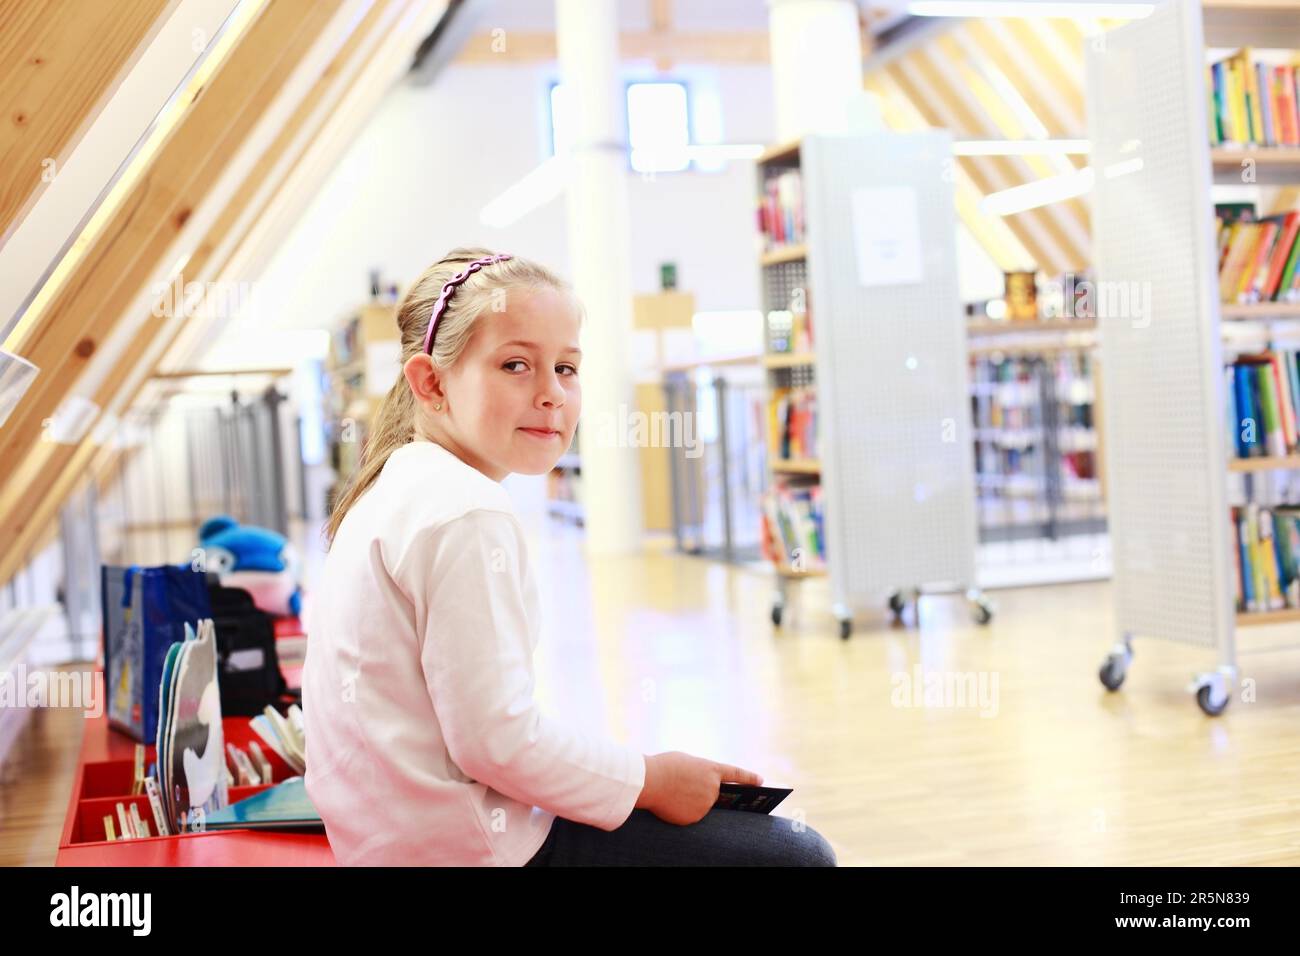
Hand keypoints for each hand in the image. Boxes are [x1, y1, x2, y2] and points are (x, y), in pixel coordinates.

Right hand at [635, 751, 763, 825]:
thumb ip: (699, 773)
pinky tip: (671, 803)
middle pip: (713, 793)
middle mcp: (713, 788)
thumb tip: (699, 786)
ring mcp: (705, 805)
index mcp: (712, 770)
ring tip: (673, 792)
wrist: (651, 780)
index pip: (737, 775)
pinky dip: (682, 811)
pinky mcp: (694, 818)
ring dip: (689, 801)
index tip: (761, 781)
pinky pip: (691, 815)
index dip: (750, 778)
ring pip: (701, 806)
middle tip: (686, 786)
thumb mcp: (687, 762)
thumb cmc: (665, 766)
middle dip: (701, 790)